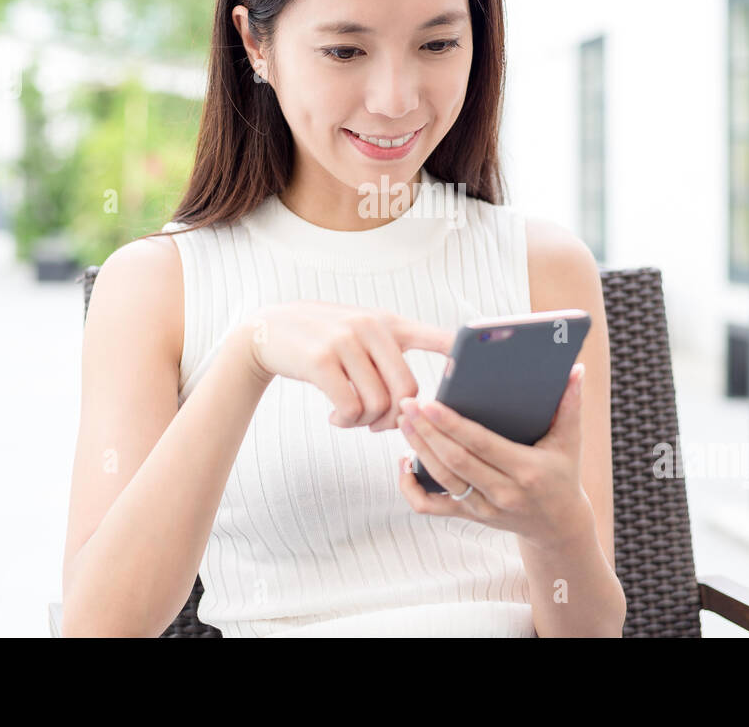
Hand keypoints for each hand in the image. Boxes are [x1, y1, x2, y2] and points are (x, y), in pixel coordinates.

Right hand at [244, 301, 455, 431]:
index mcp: (389, 323)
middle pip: (408, 391)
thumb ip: (391, 352)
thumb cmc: (322, 340)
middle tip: (378, 424)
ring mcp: (345, 341)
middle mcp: (371, 328)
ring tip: (350, 417)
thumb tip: (420, 397)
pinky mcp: (320, 360)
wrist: (268, 331)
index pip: (437, 337)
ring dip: (366, 423)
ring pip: (378, 405)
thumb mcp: (361, 331)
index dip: (461, 358)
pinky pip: (350, 409)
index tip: (480, 378)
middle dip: (397, 418)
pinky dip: (346, 422)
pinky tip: (334, 417)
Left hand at [396, 362, 591, 547]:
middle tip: (407, 405)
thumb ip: (571, 404)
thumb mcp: (571, 441)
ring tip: (404, 422)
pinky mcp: (470, 516)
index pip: (481, 445)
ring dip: (418, 450)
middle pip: (455, 461)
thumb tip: (576, 367)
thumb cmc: (563, 474)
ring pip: (441, 480)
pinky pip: (431, 507)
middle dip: (426, 432)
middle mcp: (503, 493)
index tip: (428, 404)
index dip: (452, 425)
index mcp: (527, 471)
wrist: (559, 526)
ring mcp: (483, 508)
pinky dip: (411, 487)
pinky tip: (404, 462)